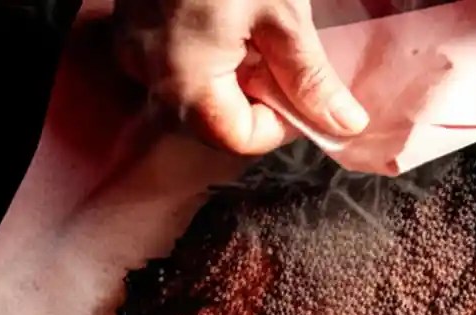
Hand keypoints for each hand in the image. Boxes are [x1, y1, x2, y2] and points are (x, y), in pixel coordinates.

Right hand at [115, 0, 369, 154]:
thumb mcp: (283, 15)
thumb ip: (311, 78)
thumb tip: (344, 125)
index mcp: (184, 82)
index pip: (239, 138)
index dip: (283, 123)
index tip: (308, 92)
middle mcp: (148, 74)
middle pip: (215, 118)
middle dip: (261, 96)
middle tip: (288, 54)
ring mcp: (133, 48)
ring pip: (197, 89)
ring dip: (238, 72)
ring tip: (260, 28)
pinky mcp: (132, 23)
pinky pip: (176, 59)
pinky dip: (211, 49)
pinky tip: (231, 14)